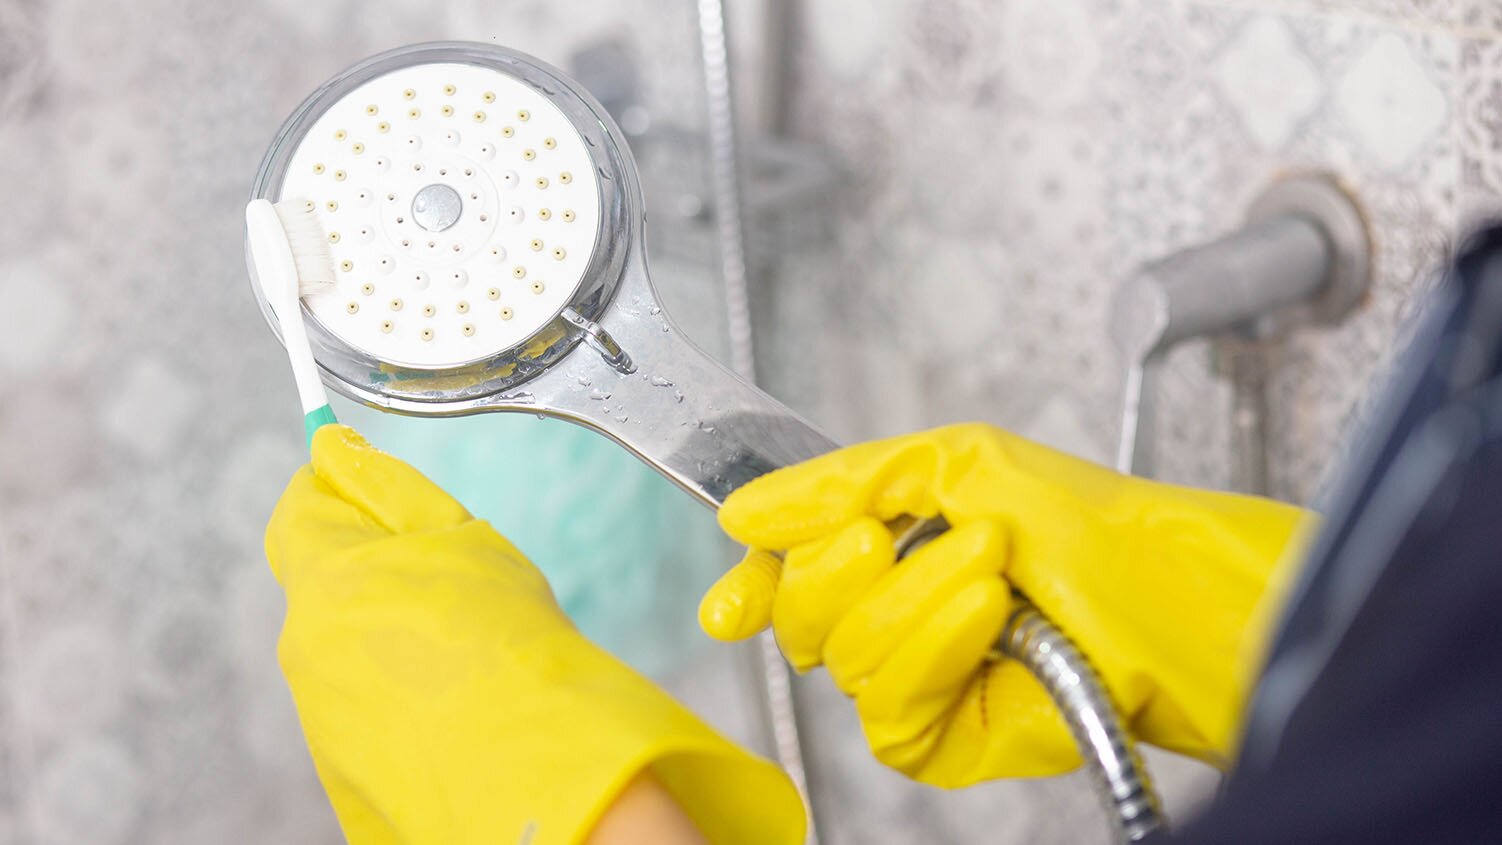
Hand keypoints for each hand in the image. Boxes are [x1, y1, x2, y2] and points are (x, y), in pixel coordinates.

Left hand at [267, 425, 802, 843]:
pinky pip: (364, 710)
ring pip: (346, 650)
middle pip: (324, 585)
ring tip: (465, 652)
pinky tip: (456, 703)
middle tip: (450, 578)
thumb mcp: (458, 537)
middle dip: (374, 571)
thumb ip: (388, 488)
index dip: (335, 488)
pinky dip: (399, 697)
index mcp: (324, 582)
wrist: (529, 773)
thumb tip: (333, 450)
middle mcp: (305, 650)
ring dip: (389, 636)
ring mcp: (320, 717)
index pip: (299, 511)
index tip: (374, 487)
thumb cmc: (505, 644)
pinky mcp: (342, 771)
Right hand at [698, 423, 1309, 786]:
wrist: (1162, 588)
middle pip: (797, 618)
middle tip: (899, 532)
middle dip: (841, 567)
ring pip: (843, 659)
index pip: (787, 577)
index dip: (752, 585)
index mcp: (886, 551)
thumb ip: (837, 481)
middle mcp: (892, 618)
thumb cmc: (1085, 523)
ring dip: (916, 597)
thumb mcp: (950, 461)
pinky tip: (987, 617)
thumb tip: (745, 511)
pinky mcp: (942, 740)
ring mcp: (916, 682)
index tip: (735, 596)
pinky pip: (887, 711)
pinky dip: (933, 651)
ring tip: (988, 562)